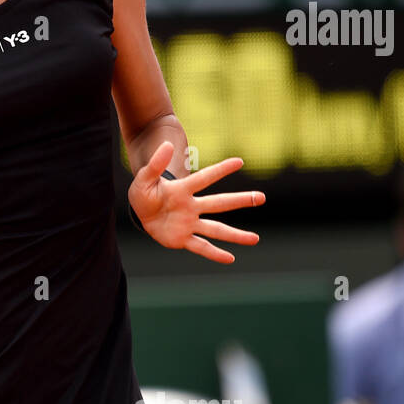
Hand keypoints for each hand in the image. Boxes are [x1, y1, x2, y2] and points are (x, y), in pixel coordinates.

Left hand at [128, 141, 264, 263]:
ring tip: (255, 239)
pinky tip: (230, 259)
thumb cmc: (144, 193)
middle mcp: (191, 206)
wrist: (140, 213)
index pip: (204, 178)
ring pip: (216, 229)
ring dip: (235, 235)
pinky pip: (201, 246)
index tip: (239, 161)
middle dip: (241, 200)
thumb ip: (155, 164)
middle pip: (219, 203)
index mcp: (182, 190)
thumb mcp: (144, 178)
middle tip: (262, 197)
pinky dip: (214, 254)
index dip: (220, 170)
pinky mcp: (183, 239)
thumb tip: (165, 144)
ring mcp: (189, 223)